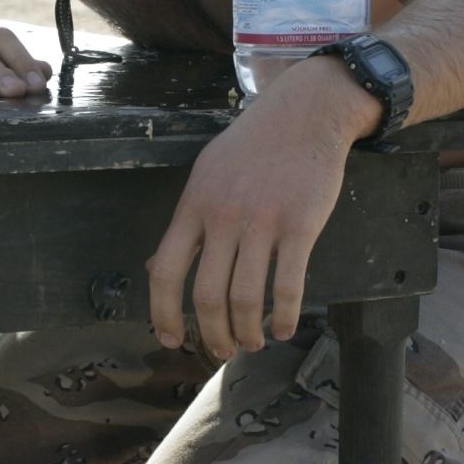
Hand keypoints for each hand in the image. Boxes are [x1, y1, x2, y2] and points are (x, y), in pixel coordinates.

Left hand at [146, 58, 380, 360]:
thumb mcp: (206, 175)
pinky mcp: (300, 226)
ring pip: (246, 298)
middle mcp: (222, 218)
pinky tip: (286, 327)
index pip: (166, 272)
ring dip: (248, 332)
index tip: (172, 340)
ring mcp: (262, 223)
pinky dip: (286, 315)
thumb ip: (187, 222)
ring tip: (254, 343)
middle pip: (207, 296)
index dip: (164, 314)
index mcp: (193, 207)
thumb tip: (159, 267)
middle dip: (212, 334)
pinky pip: (289, 285)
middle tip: (221, 350)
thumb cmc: (253, 146)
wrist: (304, 113)